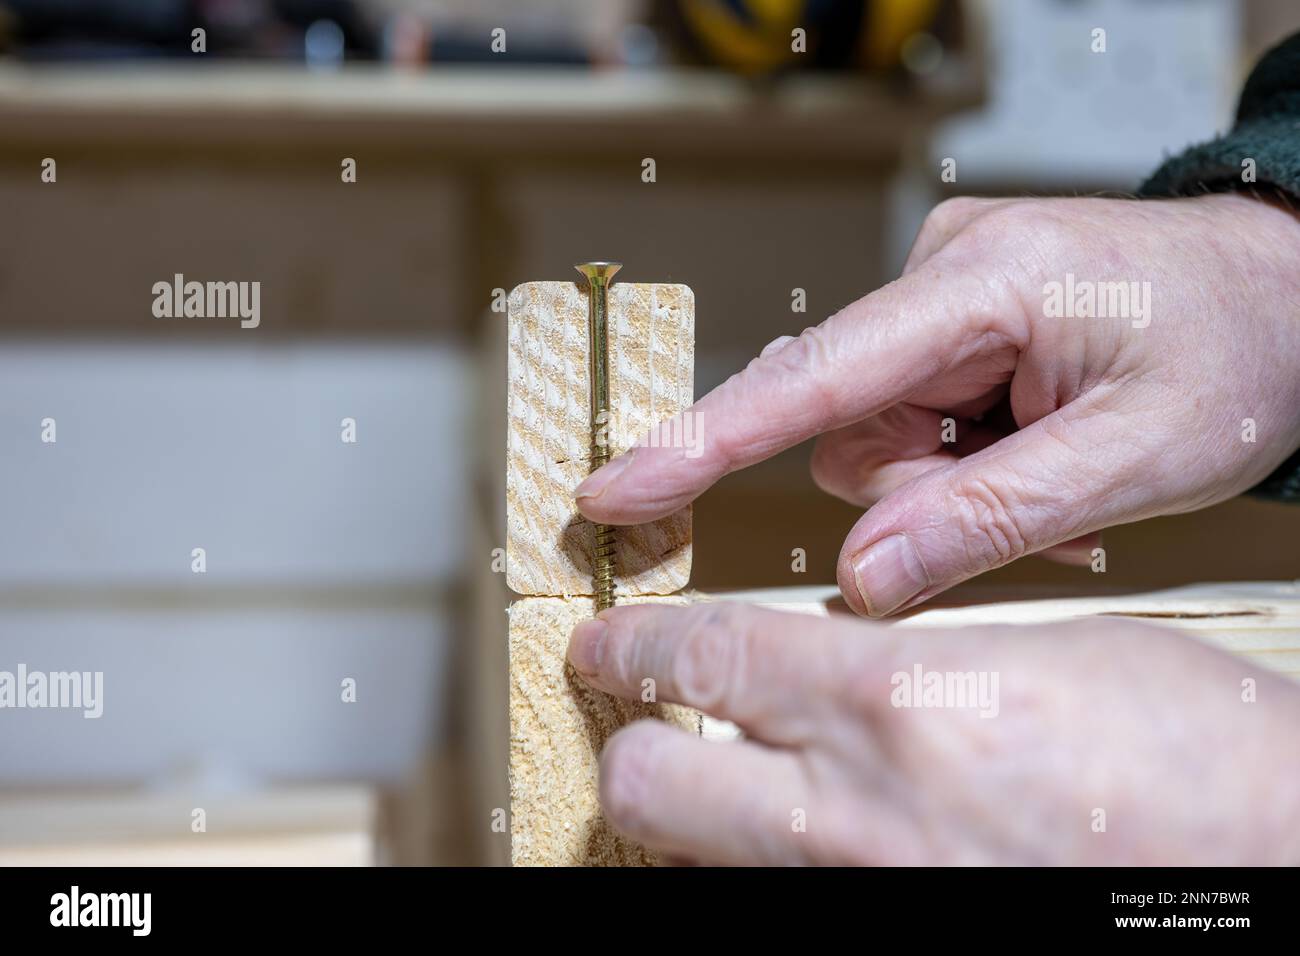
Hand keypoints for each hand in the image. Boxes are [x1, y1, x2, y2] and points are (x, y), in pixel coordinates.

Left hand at [568, 602, 1299, 864]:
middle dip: (632, 744)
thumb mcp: (1031, 651)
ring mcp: (867, 896)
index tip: (606, 642)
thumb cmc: (1186, 753)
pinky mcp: (889, 938)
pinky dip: (766, 865)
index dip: (632, 646)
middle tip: (641, 717)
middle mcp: (858, 815)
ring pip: (700, 860)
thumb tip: (820, 657)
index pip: (702, 660)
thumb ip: (904, 652)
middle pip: (648, 784)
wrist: (1269, 859)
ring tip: (731, 778)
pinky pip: (779, 900)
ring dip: (695, 814)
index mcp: (894, 704)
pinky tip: (806, 835)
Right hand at [576, 193, 1299, 614]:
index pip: (815, 374)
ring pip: (877, 434)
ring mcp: (947, 295)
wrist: (1294, 290)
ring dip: (944, 478)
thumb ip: (986, 520)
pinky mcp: (955, 321)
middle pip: (849, 424)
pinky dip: (958, 457)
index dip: (705, 440)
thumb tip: (860, 579)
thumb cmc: (1241, 348)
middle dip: (916, 488)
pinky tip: (1026, 447)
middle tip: (1022, 503)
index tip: (615, 487)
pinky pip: (912, 417)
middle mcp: (946, 274)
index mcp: (988, 283)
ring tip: (1042, 468)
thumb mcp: (1133, 459)